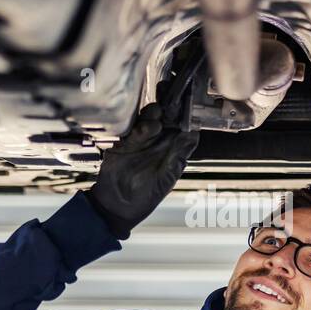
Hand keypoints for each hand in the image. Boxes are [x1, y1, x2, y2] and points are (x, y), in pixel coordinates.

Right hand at [88, 103, 198, 238]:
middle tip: (170, 103)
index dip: (185, 114)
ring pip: (147, 119)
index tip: (188, 105)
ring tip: (156, 121)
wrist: (117, 206)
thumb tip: (193, 136)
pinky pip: (128, 129)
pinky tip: (139, 130)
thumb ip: (177, 156)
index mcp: (172, 147)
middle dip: (168, 108)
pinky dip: (134, 127)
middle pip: (164, 116)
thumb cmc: (146, 196)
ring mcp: (139, 140)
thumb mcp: (166, 178)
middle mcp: (157, 140)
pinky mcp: (121, 142)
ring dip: (152, 116)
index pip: (181, 125)